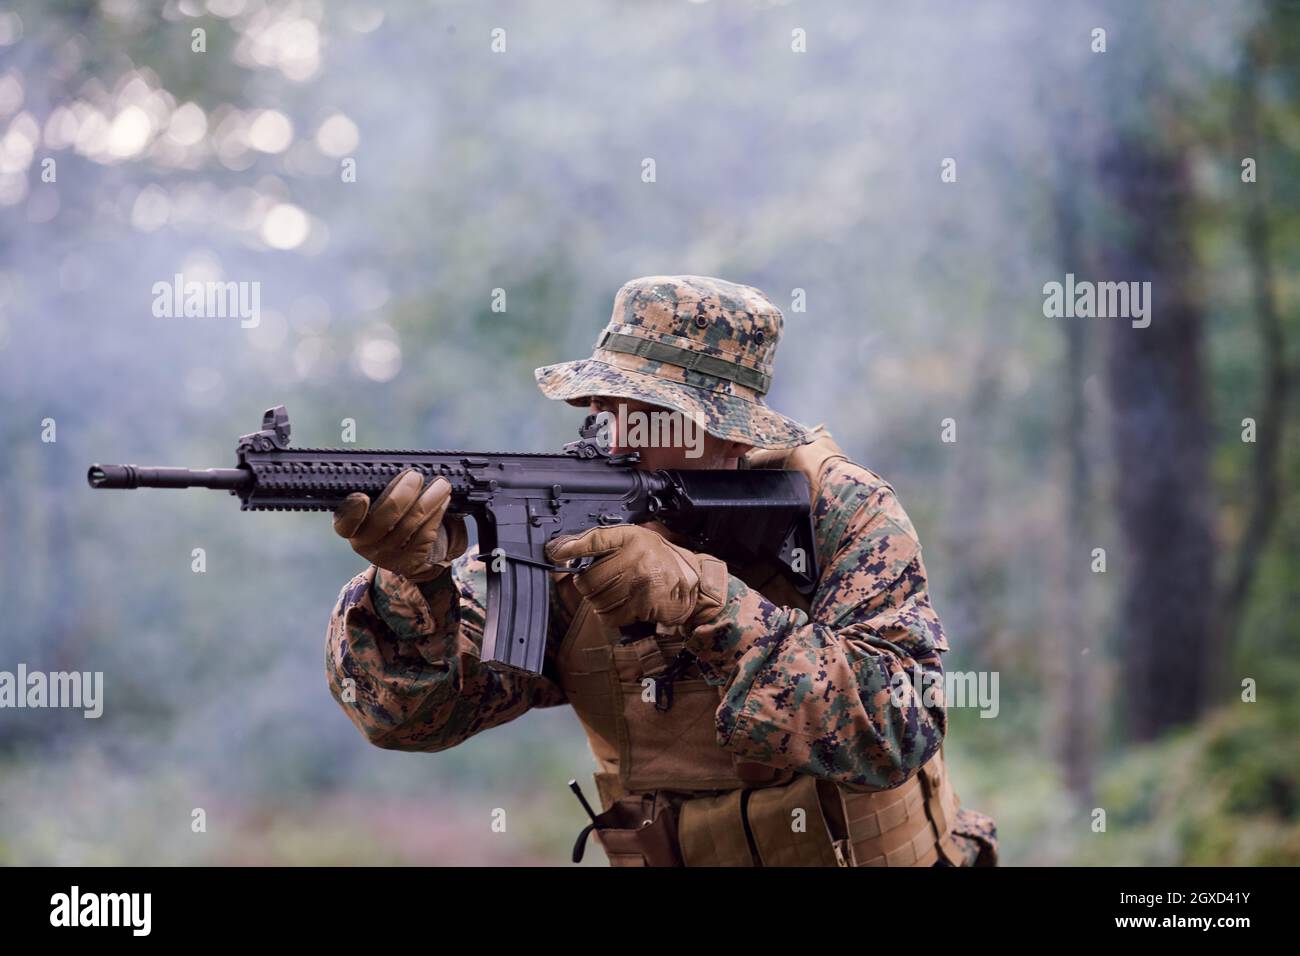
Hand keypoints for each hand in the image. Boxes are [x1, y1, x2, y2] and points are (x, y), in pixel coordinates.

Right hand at [332, 469, 467, 581]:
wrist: (404, 554)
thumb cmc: (390, 518)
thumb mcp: (378, 507)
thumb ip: (381, 492)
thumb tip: (404, 472)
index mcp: (351, 528)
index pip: (345, 523)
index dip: (352, 511)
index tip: (362, 496)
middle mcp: (365, 544)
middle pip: (385, 517)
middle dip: (405, 492)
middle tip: (416, 476)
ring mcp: (388, 556)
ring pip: (411, 523)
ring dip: (430, 499)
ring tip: (441, 484)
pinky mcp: (410, 561)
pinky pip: (426, 534)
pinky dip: (437, 514)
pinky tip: (443, 501)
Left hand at [545, 524, 727, 628]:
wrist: (693, 585)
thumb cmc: (662, 562)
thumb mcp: (639, 542)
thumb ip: (608, 545)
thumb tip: (568, 550)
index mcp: (632, 537)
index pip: (595, 540)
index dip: (572, 546)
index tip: (555, 552)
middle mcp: (635, 556)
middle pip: (588, 579)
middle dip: (588, 586)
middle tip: (600, 583)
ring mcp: (639, 581)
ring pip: (597, 600)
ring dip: (600, 602)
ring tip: (618, 594)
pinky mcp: (642, 603)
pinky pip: (610, 615)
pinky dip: (612, 615)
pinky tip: (625, 606)